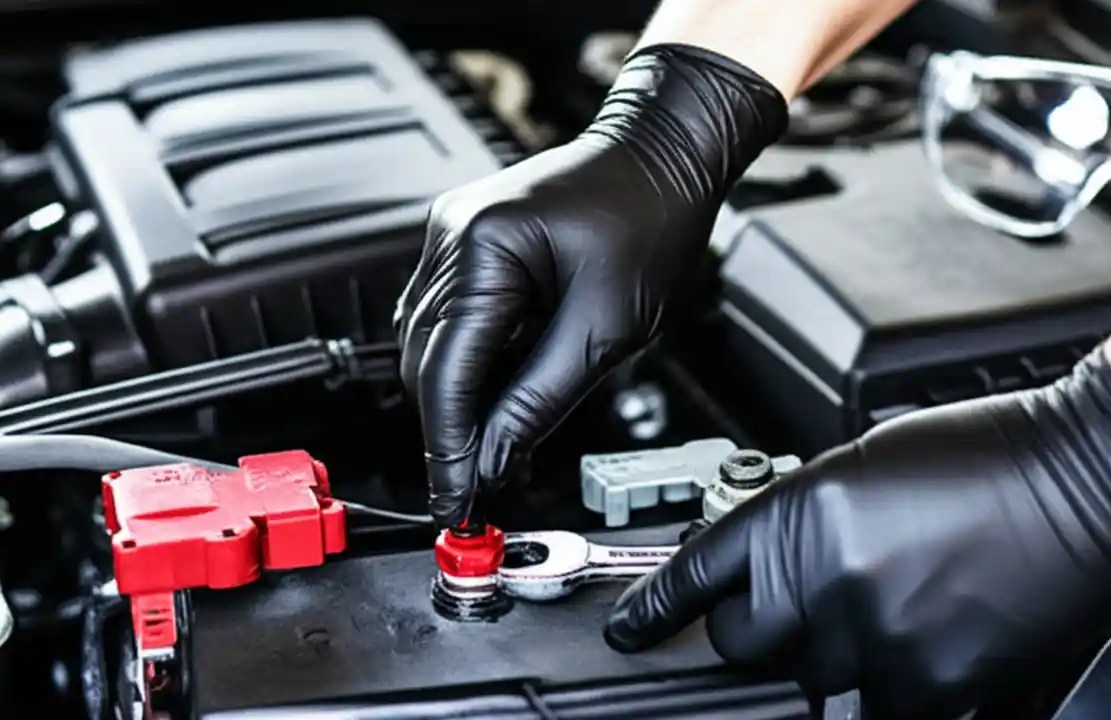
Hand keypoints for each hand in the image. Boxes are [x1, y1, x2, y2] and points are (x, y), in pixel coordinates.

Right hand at [395, 45, 786, 526]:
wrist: (663, 153)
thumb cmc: (652, 218)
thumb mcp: (607, 327)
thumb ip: (541, 398)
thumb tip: (495, 458)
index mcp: (486, 247)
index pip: (447, 372)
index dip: (449, 448)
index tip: (456, 501)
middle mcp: (454, 234)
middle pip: (425, 360)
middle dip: (450, 430)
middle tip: (474, 488)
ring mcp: (453, 233)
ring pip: (428, 342)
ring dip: (456, 399)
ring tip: (491, 449)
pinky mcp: (466, 240)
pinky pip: (446, 316)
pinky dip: (466, 362)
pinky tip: (492, 393)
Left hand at [605, 351, 1110, 717]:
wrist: (1085, 477)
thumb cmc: (985, 452)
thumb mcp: (865, 463)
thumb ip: (807, 520)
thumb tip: (775, 562)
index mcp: (801, 514)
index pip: (697, 575)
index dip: (653, 608)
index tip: (630, 630)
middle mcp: (828, 582)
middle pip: (744, 645)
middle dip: (757, 630)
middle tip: (800, 607)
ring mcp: (881, 642)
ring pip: (812, 682)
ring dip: (833, 655)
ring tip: (888, 609)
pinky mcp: (938, 687)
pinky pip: (882, 705)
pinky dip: (891, 682)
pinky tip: (923, 638)